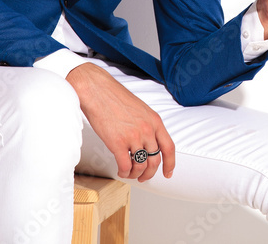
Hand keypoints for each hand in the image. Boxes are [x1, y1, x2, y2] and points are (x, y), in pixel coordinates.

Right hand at [65, 62, 174, 182]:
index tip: (168, 173)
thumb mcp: (140, 109)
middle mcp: (147, 130)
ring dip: (136, 174)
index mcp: (154, 121)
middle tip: (144, 177)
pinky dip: (124, 172)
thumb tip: (148, 143)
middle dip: (150, 173)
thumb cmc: (115, 97)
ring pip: (140, 165)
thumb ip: (147, 125)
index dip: (170, 163)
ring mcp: (133, 137)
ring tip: (130, 173)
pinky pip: (125, 166)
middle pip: (155, 160)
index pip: (169, 147)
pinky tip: (121, 171)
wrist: (97, 90)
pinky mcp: (117, 143)